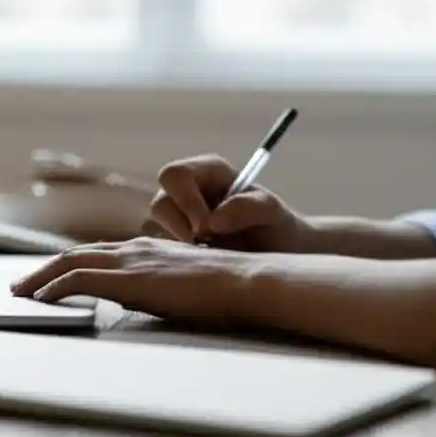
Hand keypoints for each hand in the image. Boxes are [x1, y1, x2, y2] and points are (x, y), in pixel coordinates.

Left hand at [10, 237, 258, 323]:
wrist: (241, 281)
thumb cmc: (221, 288)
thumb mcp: (181, 281)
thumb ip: (155, 283)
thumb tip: (137, 294)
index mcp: (144, 250)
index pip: (95, 253)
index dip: (68, 264)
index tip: (49, 277)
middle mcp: (132, 249)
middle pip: (75, 254)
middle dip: (44, 270)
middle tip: (21, 284)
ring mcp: (128, 261)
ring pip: (70, 262)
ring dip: (40, 278)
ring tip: (21, 293)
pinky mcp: (127, 278)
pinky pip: (79, 280)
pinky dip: (55, 288)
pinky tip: (43, 299)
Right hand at [144, 154, 315, 252]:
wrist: (280, 255)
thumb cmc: (276, 226)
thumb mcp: (272, 212)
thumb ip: (248, 207)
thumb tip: (212, 222)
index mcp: (206, 172)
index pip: (176, 174)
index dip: (185, 200)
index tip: (205, 229)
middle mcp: (186, 191)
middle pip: (160, 202)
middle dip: (180, 228)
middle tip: (207, 246)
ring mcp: (178, 218)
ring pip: (156, 228)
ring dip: (181, 246)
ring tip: (213, 255)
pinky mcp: (174, 242)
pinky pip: (161, 250)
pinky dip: (178, 260)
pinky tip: (204, 264)